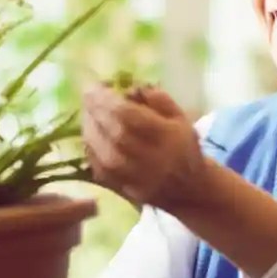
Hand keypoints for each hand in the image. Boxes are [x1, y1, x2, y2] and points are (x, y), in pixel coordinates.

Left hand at [81, 83, 206, 211]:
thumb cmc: (183, 146)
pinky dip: (91, 150)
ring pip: (103, 153)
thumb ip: (156, 98)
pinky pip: (99, 169)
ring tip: (89, 114)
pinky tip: (92, 135)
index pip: (129, 116)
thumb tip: (127, 89)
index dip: (107, 100)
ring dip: (90, 129)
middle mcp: (152, 159)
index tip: (95, 87)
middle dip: (95, 112)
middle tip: (88, 96)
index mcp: (168, 136)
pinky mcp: (124, 191)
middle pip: (114, 133)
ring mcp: (136, 179)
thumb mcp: (179, 116)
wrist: (188, 188)